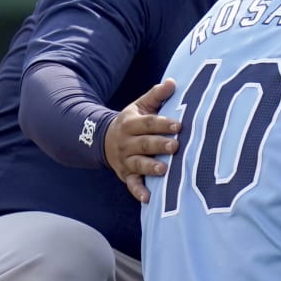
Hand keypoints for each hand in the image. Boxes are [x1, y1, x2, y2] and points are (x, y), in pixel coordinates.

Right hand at [104, 78, 180, 203]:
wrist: (102, 140)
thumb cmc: (131, 122)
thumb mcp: (139, 106)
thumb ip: (156, 95)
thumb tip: (173, 82)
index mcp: (131, 123)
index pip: (149, 123)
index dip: (163, 123)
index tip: (179, 124)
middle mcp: (127, 142)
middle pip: (144, 143)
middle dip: (159, 145)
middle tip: (175, 146)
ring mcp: (125, 160)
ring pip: (138, 164)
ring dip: (150, 167)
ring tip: (164, 170)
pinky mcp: (125, 175)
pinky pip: (131, 184)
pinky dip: (139, 191)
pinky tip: (148, 198)